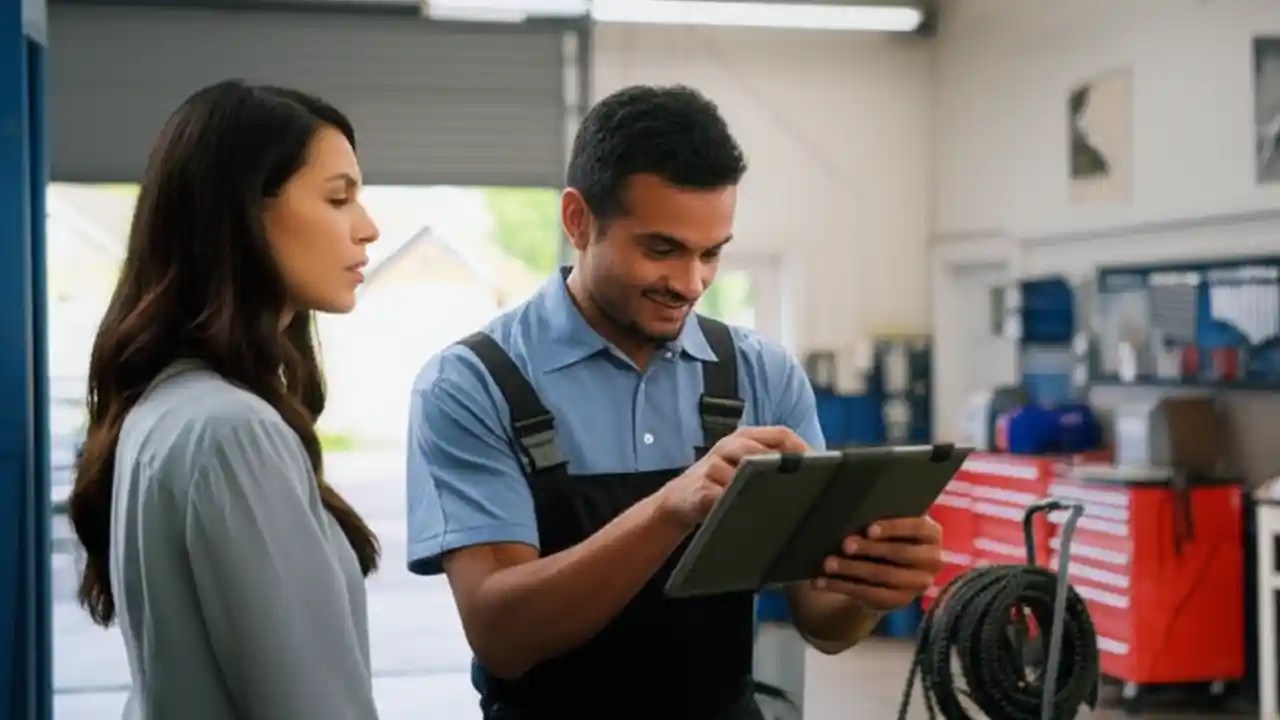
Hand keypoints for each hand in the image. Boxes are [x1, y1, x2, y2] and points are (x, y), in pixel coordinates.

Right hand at [655, 426, 806, 531]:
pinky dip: (741, 506)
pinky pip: (726, 497)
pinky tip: (753, 514)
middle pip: (765, 452)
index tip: (823, 467)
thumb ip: (768, 462)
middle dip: (787, 469)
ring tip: (782, 502)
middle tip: (809, 487)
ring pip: (746, 474)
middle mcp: (728, 446)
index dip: (803, 449)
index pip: (781, 434)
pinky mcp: (702, 490)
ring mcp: (712, 466)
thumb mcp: (741, 465)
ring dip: (764, 489)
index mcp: (743, 437)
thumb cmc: (719, 483)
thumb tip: (814, 473)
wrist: (678, 500)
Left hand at [811, 516, 942, 612]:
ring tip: (828, 563)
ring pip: (882, 576)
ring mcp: (918, 584)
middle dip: (869, 549)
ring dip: (851, 569)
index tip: (869, 529)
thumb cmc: (887, 536)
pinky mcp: (899, 601)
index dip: (893, 528)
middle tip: (845, 544)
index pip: (916, 527)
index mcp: (932, 534)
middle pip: (899, 554)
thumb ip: (882, 519)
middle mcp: (932, 560)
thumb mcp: (891, 525)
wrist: (889, 570)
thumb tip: (852, 510)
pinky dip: (842, 587)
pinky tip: (822, 582)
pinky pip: (869, 595)